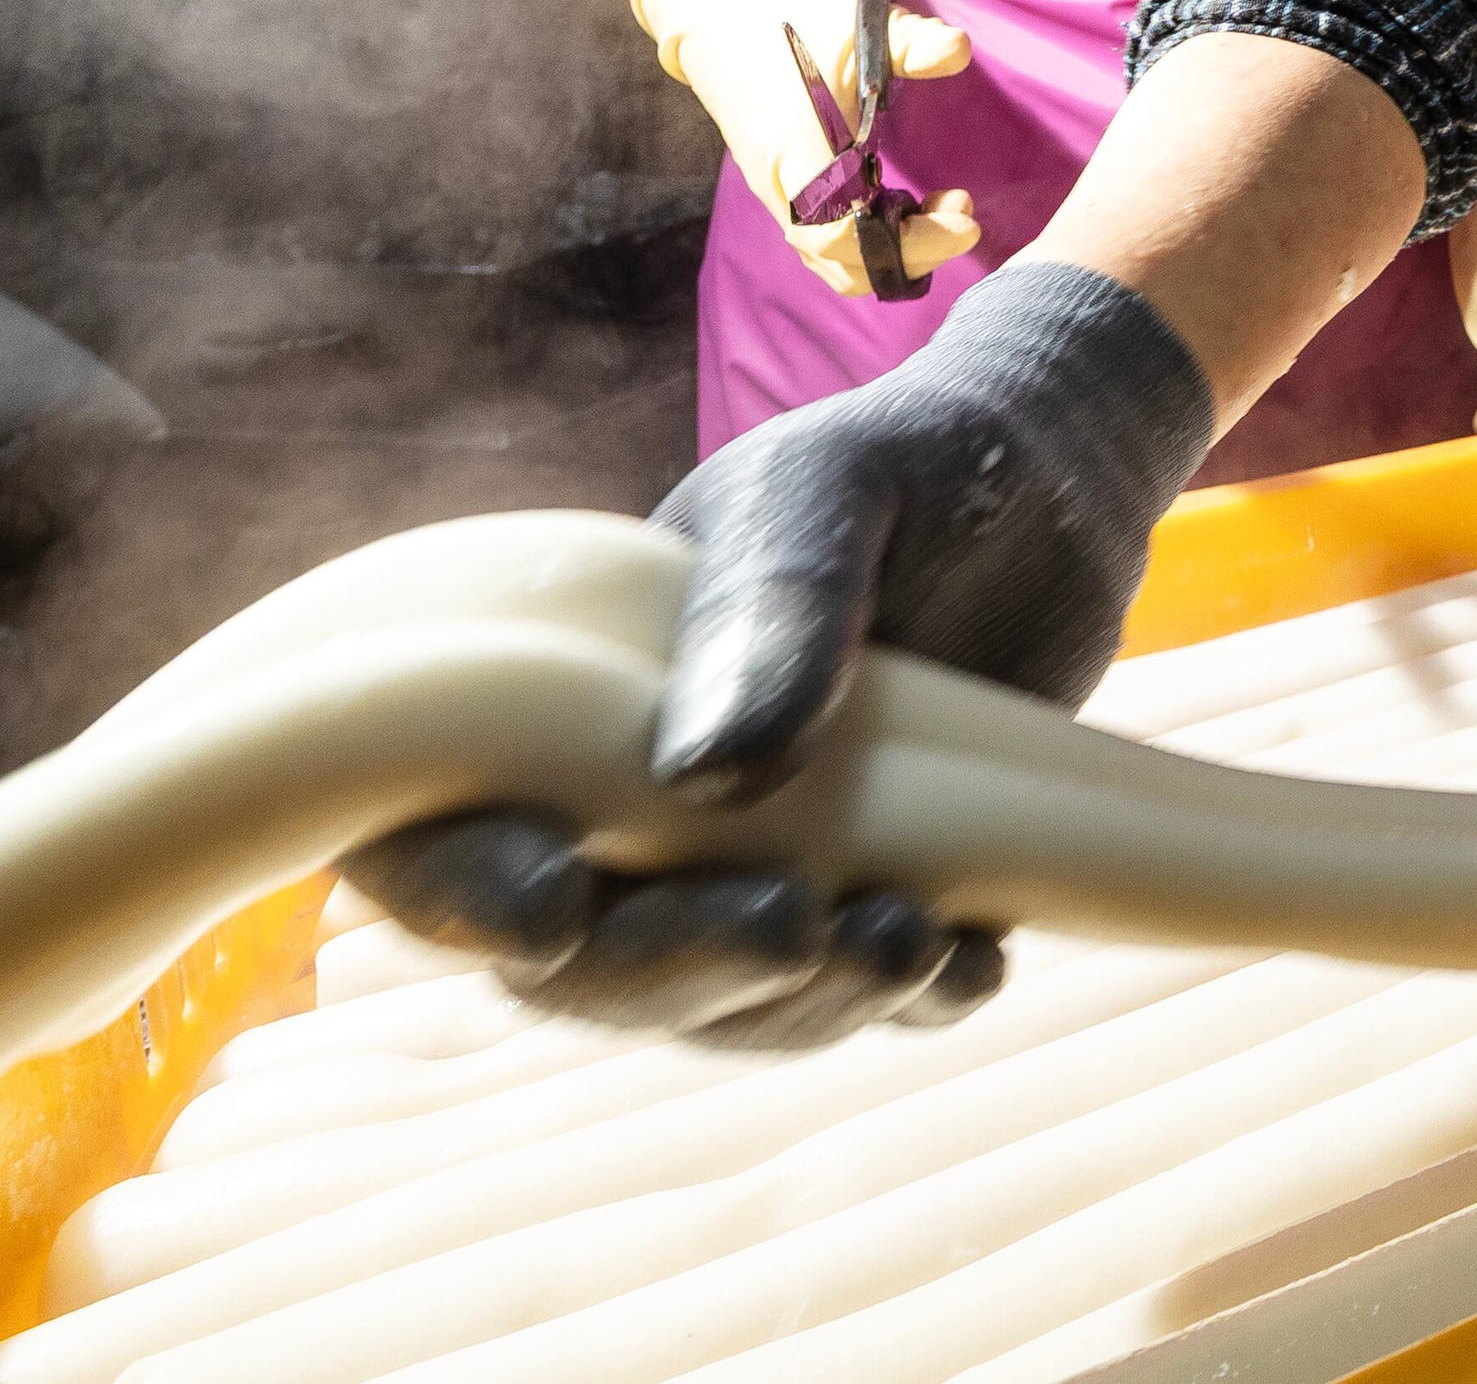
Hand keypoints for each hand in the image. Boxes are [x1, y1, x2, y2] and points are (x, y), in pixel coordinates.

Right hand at [345, 261, 1216, 1045]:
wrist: (1042, 492)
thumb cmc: (889, 471)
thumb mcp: (822, 492)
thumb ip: (765, 606)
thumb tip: (706, 776)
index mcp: (538, 706)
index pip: (435, 829)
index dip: (458, 894)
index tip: (548, 908)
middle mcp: (615, 816)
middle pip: (583, 963)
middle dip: (675, 969)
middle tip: (788, 924)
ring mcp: (736, 873)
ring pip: (723, 1005)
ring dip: (805, 1000)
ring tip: (909, 939)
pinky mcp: (859, 900)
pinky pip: (857, 997)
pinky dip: (909, 999)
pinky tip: (969, 962)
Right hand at [627, 0, 982, 296]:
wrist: (722, 18)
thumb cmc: (790, 23)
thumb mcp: (853, 24)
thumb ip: (909, 40)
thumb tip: (958, 48)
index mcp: (795, 156)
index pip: (846, 234)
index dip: (910, 242)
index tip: (966, 217)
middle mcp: (782, 190)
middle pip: (844, 265)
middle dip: (912, 253)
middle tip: (960, 207)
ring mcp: (779, 196)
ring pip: (833, 263)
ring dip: (892, 252)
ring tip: (939, 206)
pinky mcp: (785, 193)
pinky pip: (826, 244)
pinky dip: (871, 243)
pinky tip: (905, 204)